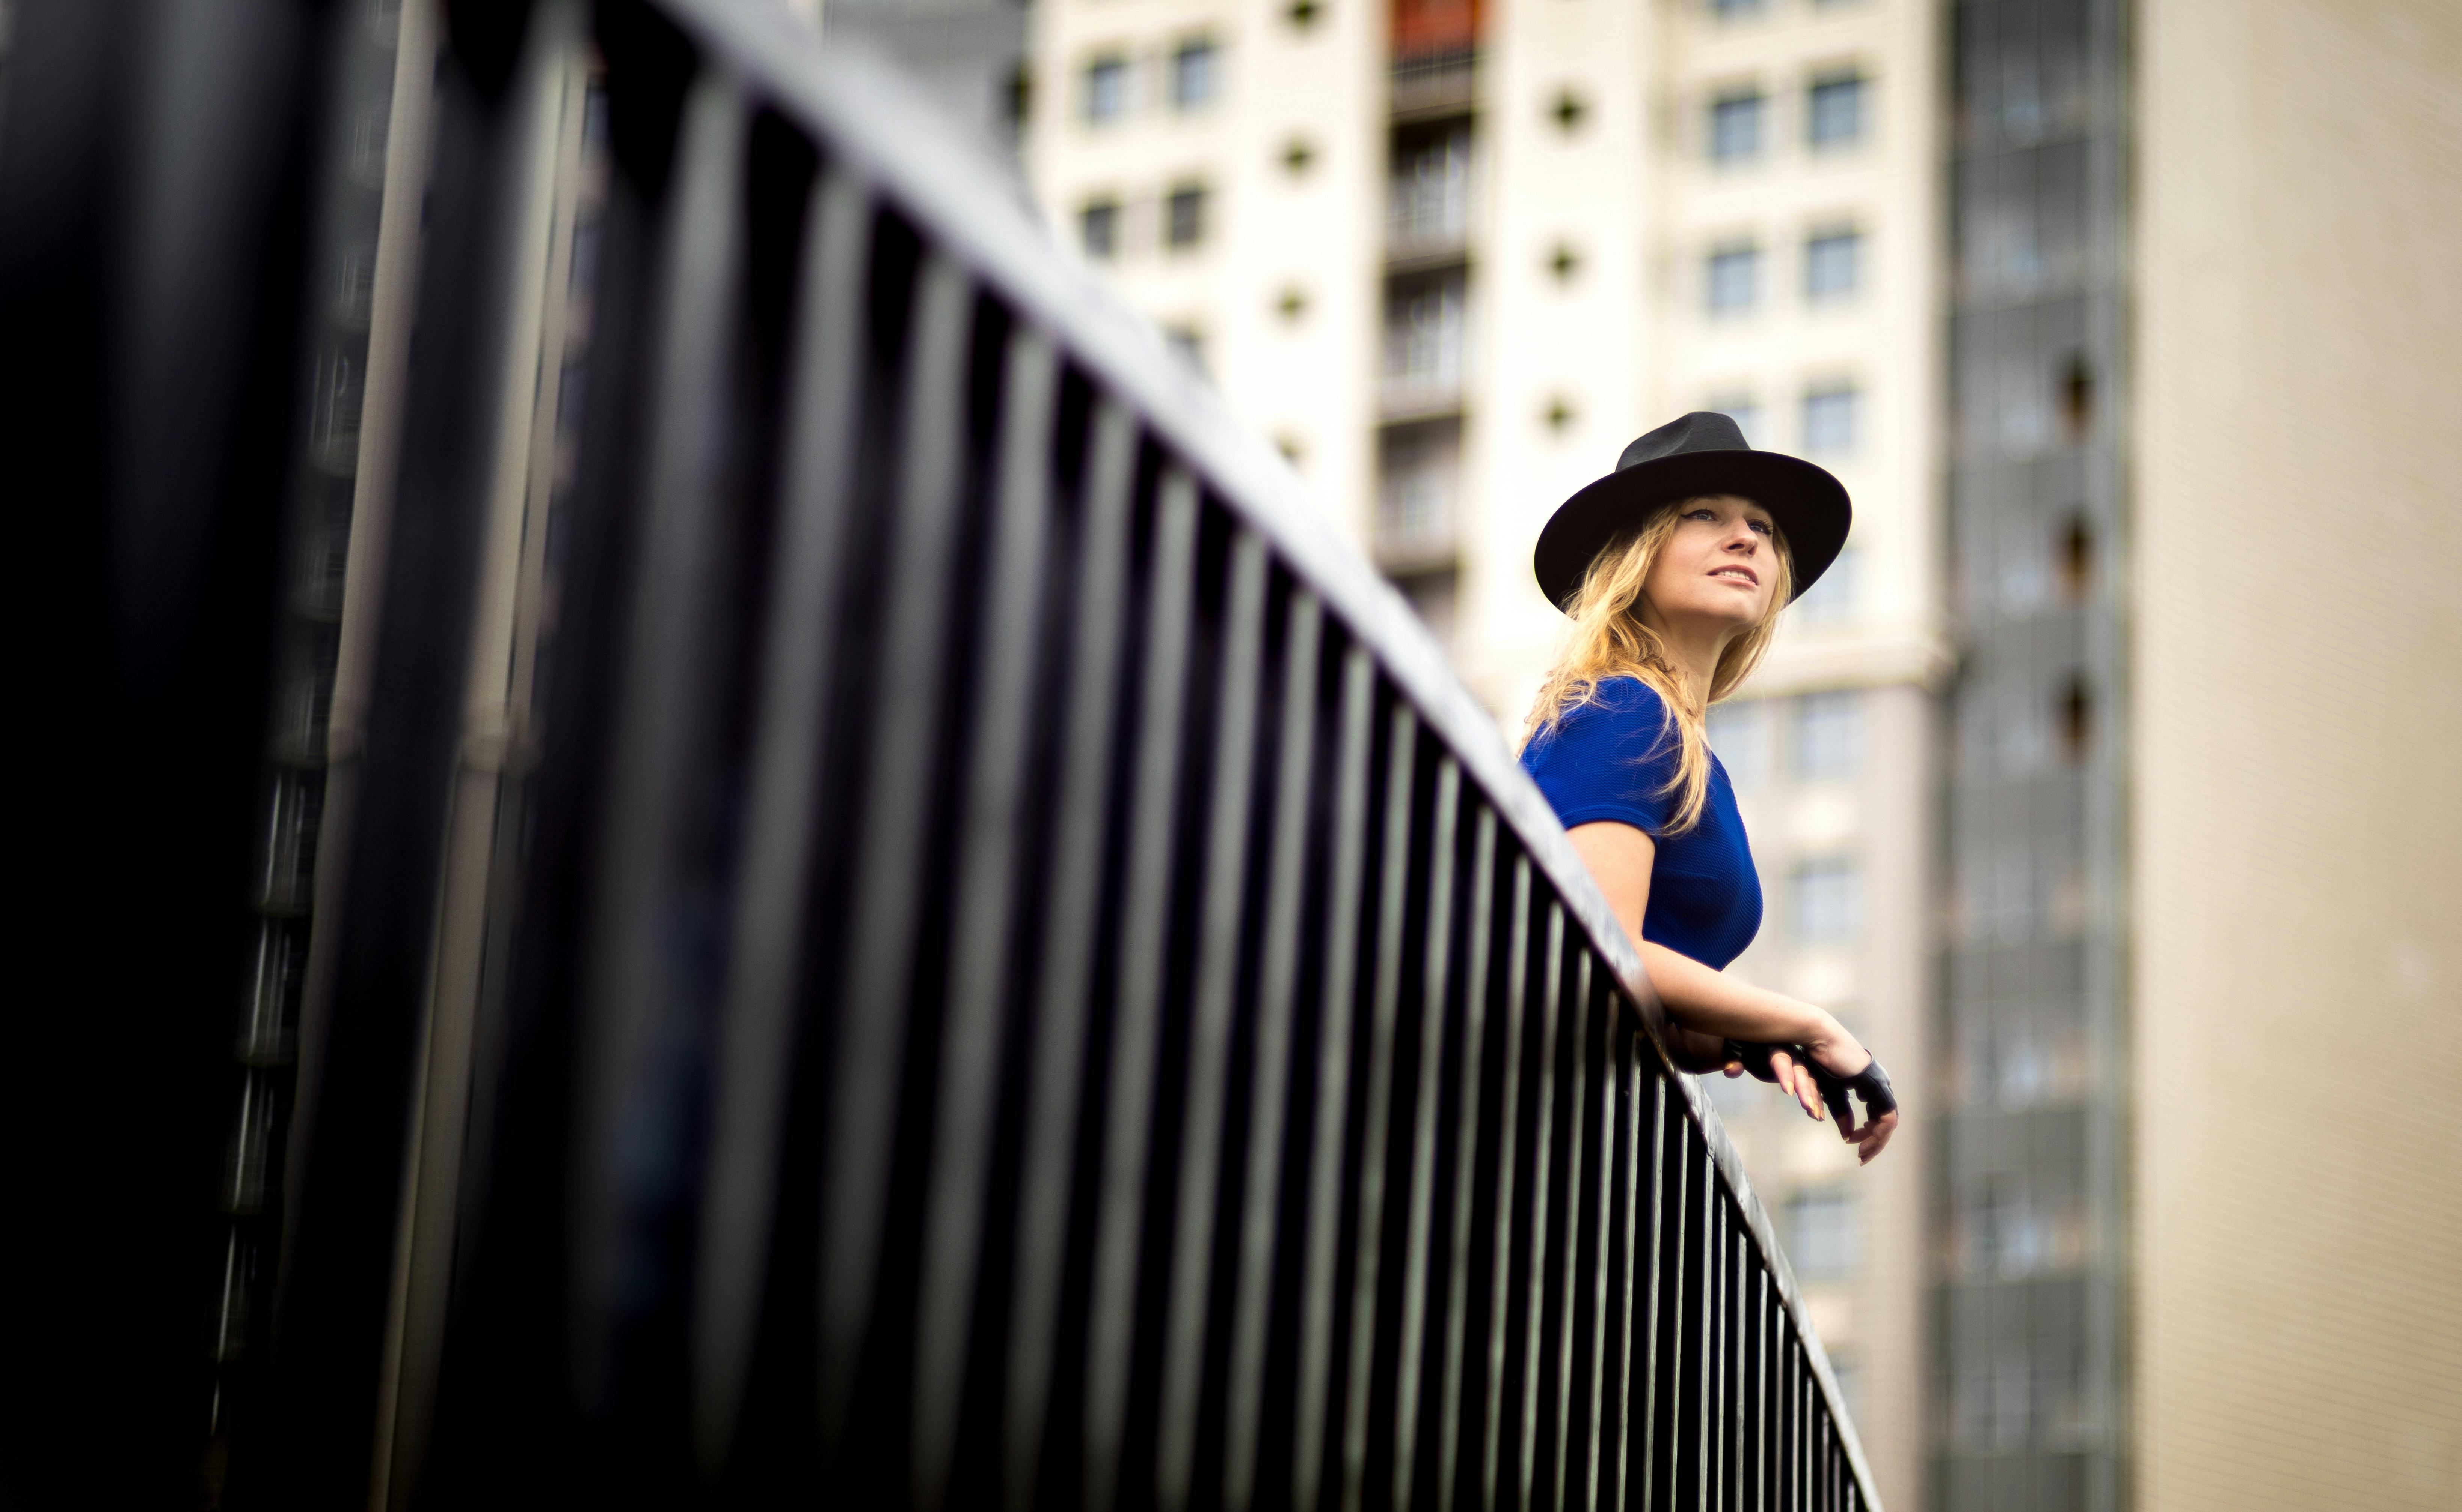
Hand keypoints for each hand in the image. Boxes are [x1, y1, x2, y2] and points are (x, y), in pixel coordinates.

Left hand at [1719, 1041, 1828, 1122]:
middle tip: (1808, 1106)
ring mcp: (1796, 1064)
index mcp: (1773, 1047)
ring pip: (1809, 1080)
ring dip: (1813, 1098)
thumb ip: (1733, 1059)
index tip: (1789, 1092)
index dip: (1785, 1075)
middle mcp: (1789, 1054)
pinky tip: (1818, 1116)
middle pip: (1800, 1071)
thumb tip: (1731, 1070)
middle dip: (1805, 1089)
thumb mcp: (1735, 1048)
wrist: (1750, 1040)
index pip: (1781, 1060)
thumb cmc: (1743, 1044)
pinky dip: (1815, 1100)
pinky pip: (1811, 1086)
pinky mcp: (1799, 1073)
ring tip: (1816, 1116)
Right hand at [1801, 1040, 1897, 1164]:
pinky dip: (1878, 1132)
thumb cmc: (1821, 1061)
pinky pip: (1887, 1117)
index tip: (1853, 1145)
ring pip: (1889, 1122)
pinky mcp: (1877, 1085)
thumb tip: (1849, 1136)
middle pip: (1886, 1121)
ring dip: (1877, 1141)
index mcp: (1870, 1085)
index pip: (1877, 1116)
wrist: (1819, 1040)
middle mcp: (1879, 1084)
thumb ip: (1841, 1114)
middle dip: (1875, 1142)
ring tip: (1862, 1152)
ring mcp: (1880, 1083)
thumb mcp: (1831, 1095)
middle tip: (1861, 1156)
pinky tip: (1863, 1139)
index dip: (1868, 1134)